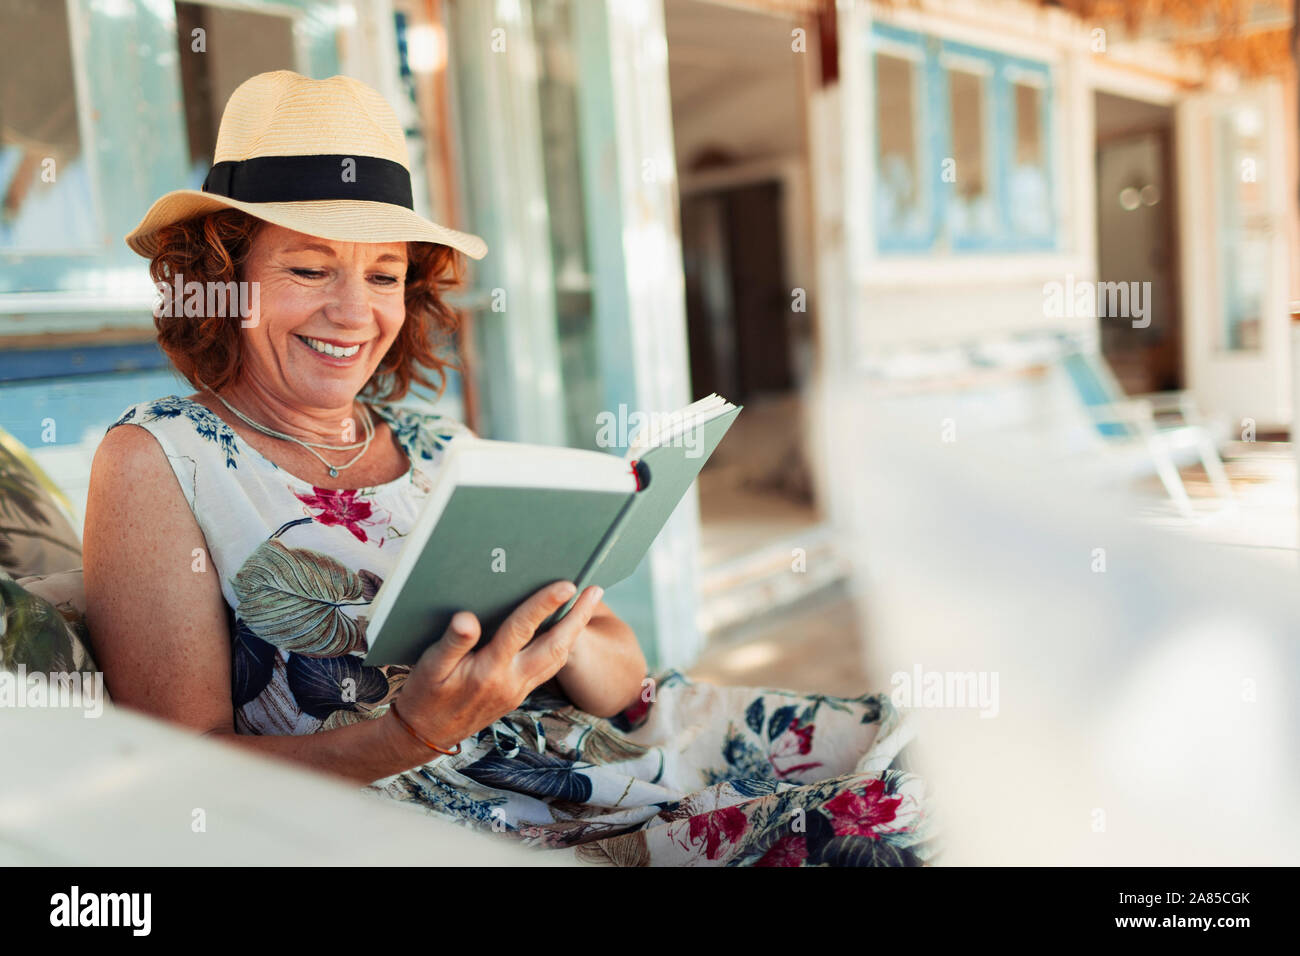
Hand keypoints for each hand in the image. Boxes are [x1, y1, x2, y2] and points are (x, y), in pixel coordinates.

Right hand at [389, 580, 603, 752]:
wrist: (427, 735)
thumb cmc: (425, 696)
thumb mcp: (429, 667)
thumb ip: (452, 642)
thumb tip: (467, 619)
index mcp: (489, 669)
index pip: (522, 629)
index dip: (545, 604)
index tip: (567, 584)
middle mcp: (511, 681)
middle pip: (555, 645)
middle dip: (578, 616)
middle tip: (596, 589)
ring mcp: (518, 690)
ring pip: (557, 658)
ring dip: (575, 630)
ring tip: (588, 604)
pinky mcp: (518, 694)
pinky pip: (549, 668)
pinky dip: (563, 646)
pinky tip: (566, 632)